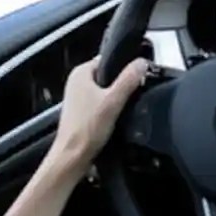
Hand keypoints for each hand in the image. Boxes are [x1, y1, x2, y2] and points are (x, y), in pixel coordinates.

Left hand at [46, 56, 148, 182]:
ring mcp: (78, 96)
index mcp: (80, 73)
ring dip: (117, 97)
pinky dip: (111, 107)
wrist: (73, 156)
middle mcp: (76, 82)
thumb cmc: (87, 129)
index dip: (125, 67)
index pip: (109, 59)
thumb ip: (129, 79)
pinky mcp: (82, 110)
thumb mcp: (114, 100)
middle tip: (131, 96)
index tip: (137, 78)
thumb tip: (142, 62)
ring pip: (107, 89)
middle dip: (122, 84)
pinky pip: (102, 101)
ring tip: (121, 108)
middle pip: (110, 74)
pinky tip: (115, 116)